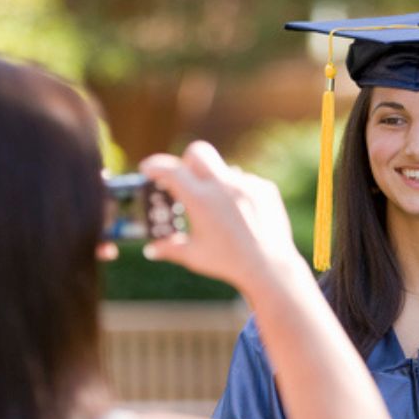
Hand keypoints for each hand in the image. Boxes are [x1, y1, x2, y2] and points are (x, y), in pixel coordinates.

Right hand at [137, 141, 301, 291]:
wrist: (269, 267)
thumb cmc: (227, 263)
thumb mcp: (194, 256)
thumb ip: (169, 248)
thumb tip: (152, 249)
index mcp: (200, 200)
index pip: (170, 170)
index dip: (155, 167)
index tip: (149, 169)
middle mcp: (223, 185)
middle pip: (198, 152)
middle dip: (187, 161)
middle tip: (186, 179)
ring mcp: (246, 184)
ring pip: (224, 170)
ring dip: (216, 183)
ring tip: (220, 210)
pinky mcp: (264, 188)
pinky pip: (245, 182)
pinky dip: (238, 194)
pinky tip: (242, 216)